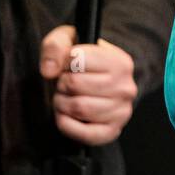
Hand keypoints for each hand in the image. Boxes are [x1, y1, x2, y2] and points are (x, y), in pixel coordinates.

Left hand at [39, 25, 138, 144]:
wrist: (103, 82)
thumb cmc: (85, 61)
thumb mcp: (70, 40)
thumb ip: (56, 46)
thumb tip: (49, 70)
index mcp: (120, 62)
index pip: (78, 59)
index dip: (65, 62)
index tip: (69, 65)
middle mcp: (125, 87)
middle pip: (76, 84)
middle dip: (61, 84)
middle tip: (64, 83)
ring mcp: (121, 111)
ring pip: (78, 108)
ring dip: (61, 103)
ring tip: (65, 98)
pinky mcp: (112, 131)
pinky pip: (84, 134)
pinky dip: (66, 125)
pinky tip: (66, 115)